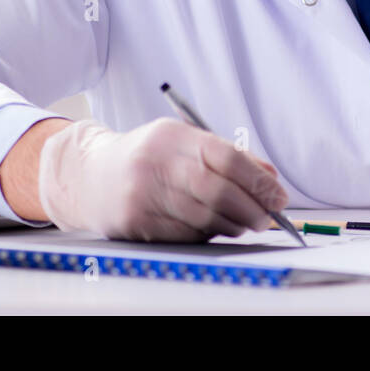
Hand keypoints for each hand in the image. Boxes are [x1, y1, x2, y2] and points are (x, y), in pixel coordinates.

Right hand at [36, 117, 287, 241]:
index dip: (258, 180)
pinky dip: (208, 233)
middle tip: (267, 218)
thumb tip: (270, 178)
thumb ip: (228, 155)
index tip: (278, 196)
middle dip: (250, 208)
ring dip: (233, 225)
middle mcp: (154, 163)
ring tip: (245, 224)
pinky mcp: (134, 222)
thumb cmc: (149, 158)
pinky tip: (215, 228)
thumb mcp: (184, 143)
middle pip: (216, 191)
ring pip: (202, 217)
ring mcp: (141, 194)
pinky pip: (184, 234)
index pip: (225, 157)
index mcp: (171, 136)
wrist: (91, 176)